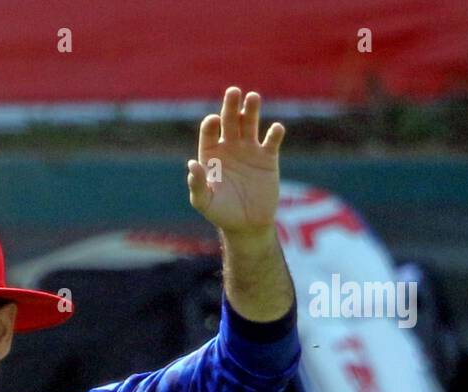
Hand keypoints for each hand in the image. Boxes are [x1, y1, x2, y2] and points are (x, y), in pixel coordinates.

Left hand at [187, 88, 284, 238]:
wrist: (247, 225)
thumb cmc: (221, 213)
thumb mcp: (205, 202)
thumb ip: (198, 185)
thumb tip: (192, 165)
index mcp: (211, 154)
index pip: (209, 132)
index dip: (211, 124)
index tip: (214, 120)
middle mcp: (229, 147)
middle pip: (230, 120)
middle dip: (231, 106)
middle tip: (234, 91)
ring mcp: (249, 150)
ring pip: (250, 123)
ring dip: (252, 109)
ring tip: (253, 97)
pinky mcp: (268, 158)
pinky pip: (272, 140)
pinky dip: (275, 133)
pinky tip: (275, 130)